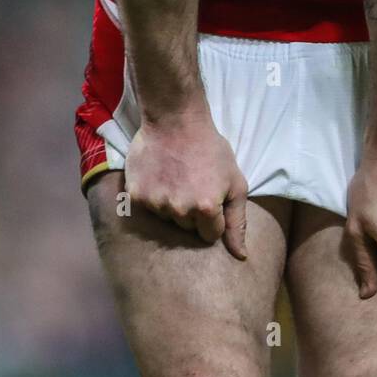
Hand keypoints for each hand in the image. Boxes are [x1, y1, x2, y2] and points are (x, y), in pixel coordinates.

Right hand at [123, 113, 248, 259]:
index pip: (211, 235)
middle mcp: (180, 211)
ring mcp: (156, 204)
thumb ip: (238, 221)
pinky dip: (153, 197)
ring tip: (176, 178)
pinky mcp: (135, 196)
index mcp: (206, 209)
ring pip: (167, 220)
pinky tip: (159, 177)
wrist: (174, 120)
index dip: (213, 217)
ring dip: (172, 205)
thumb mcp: (236, 182)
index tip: (210, 197)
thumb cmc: (210, 149)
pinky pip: (148, 209)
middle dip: (193, 213)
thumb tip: (241, 257)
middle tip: (193, 184)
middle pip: (188, 229)